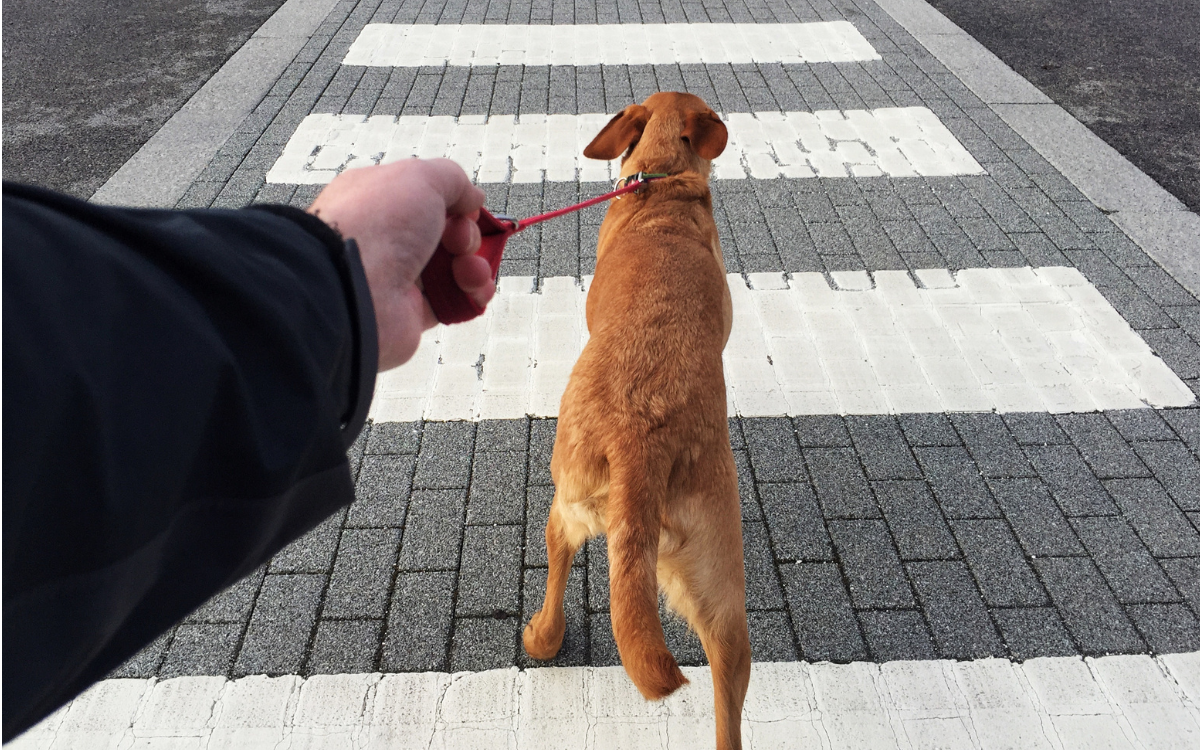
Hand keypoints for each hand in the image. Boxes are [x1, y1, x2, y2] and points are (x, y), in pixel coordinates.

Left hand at [307, 159, 494, 370]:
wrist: (352, 289)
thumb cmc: (374, 227)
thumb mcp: (420, 178)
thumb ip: (452, 179)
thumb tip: (472, 197)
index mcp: (381, 199)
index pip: (427, 198)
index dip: (455, 203)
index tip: (466, 209)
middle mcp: (388, 237)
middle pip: (447, 234)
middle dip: (467, 235)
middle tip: (458, 240)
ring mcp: (399, 275)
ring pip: (454, 268)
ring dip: (475, 266)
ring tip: (469, 270)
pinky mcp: (411, 310)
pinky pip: (453, 301)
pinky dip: (472, 296)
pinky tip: (474, 290)